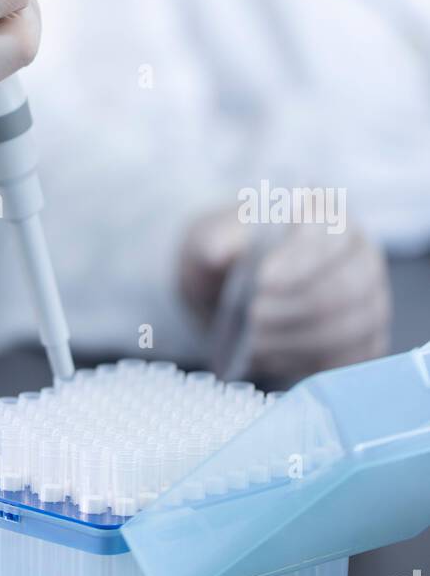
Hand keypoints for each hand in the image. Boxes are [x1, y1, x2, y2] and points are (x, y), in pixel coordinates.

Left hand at [179, 211, 390, 381]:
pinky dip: (313, 363)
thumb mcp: (208, 239)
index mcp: (326, 212)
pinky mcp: (366, 339)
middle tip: (253, 317)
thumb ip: (213, 241)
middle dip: (296, 309)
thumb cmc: (228, 255)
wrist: (232, 288)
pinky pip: (353, 359)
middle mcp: (359, 253)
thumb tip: (218, 251)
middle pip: (346, 287)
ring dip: (300, 340)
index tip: (262, 281)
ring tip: (256, 341)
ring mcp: (369, 298)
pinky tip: (274, 356)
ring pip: (351, 328)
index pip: (329, 233)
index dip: (299, 261)